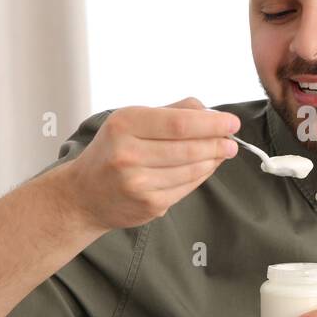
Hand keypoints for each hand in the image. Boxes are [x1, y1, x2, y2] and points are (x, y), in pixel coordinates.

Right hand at [65, 97, 239, 230]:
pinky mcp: (149, 204)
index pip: (180, 123)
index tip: (232, 122)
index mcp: (125, 124)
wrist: (84, 195)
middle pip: (189, 147)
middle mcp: (128, 153)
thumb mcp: (132, 121)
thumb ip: (172, 112)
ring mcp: (138, 182)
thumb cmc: (113, 151)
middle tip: (232, 142)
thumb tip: (210, 112)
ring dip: (213, 160)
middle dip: (218, 144)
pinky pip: (187, 187)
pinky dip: (201, 176)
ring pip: (192, 169)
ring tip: (222, 153)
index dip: (212, 123)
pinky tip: (204, 168)